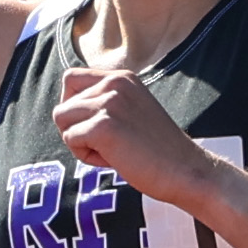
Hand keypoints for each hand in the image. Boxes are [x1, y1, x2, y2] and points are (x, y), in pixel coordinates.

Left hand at [51, 66, 218, 210]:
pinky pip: (71, 139)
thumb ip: (103, 102)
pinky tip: (113, 159)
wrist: (185, 170)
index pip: (70, 79)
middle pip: (62, 106)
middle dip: (76, 130)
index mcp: (121, 77)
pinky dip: (85, 156)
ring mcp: (110, 103)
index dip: (73, 107)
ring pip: (62, 121)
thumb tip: (63, 108)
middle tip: (108, 143)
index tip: (97, 126)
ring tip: (111, 150)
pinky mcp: (104, 126)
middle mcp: (114, 83)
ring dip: (79, 142)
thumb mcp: (130, 111)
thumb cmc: (155, 149)